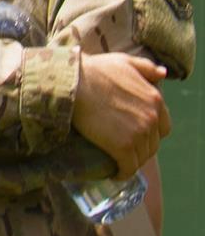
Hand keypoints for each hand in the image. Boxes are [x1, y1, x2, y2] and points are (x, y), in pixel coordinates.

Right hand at [76, 53, 171, 179]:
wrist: (72, 83)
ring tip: (117, 162)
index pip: (163, 127)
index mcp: (155, 99)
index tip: (134, 136)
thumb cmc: (93, 71)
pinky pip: (129, 167)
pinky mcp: (123, 147)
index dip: (149, 134)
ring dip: (131, 162)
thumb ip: (146, 68)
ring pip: (141, 157)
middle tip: (123, 151)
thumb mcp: (123, 62)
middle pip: (152, 144)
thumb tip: (162, 73)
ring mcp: (139, 133)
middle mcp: (152, 118)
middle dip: (140, 149)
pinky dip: (123, 172)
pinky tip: (115, 173)